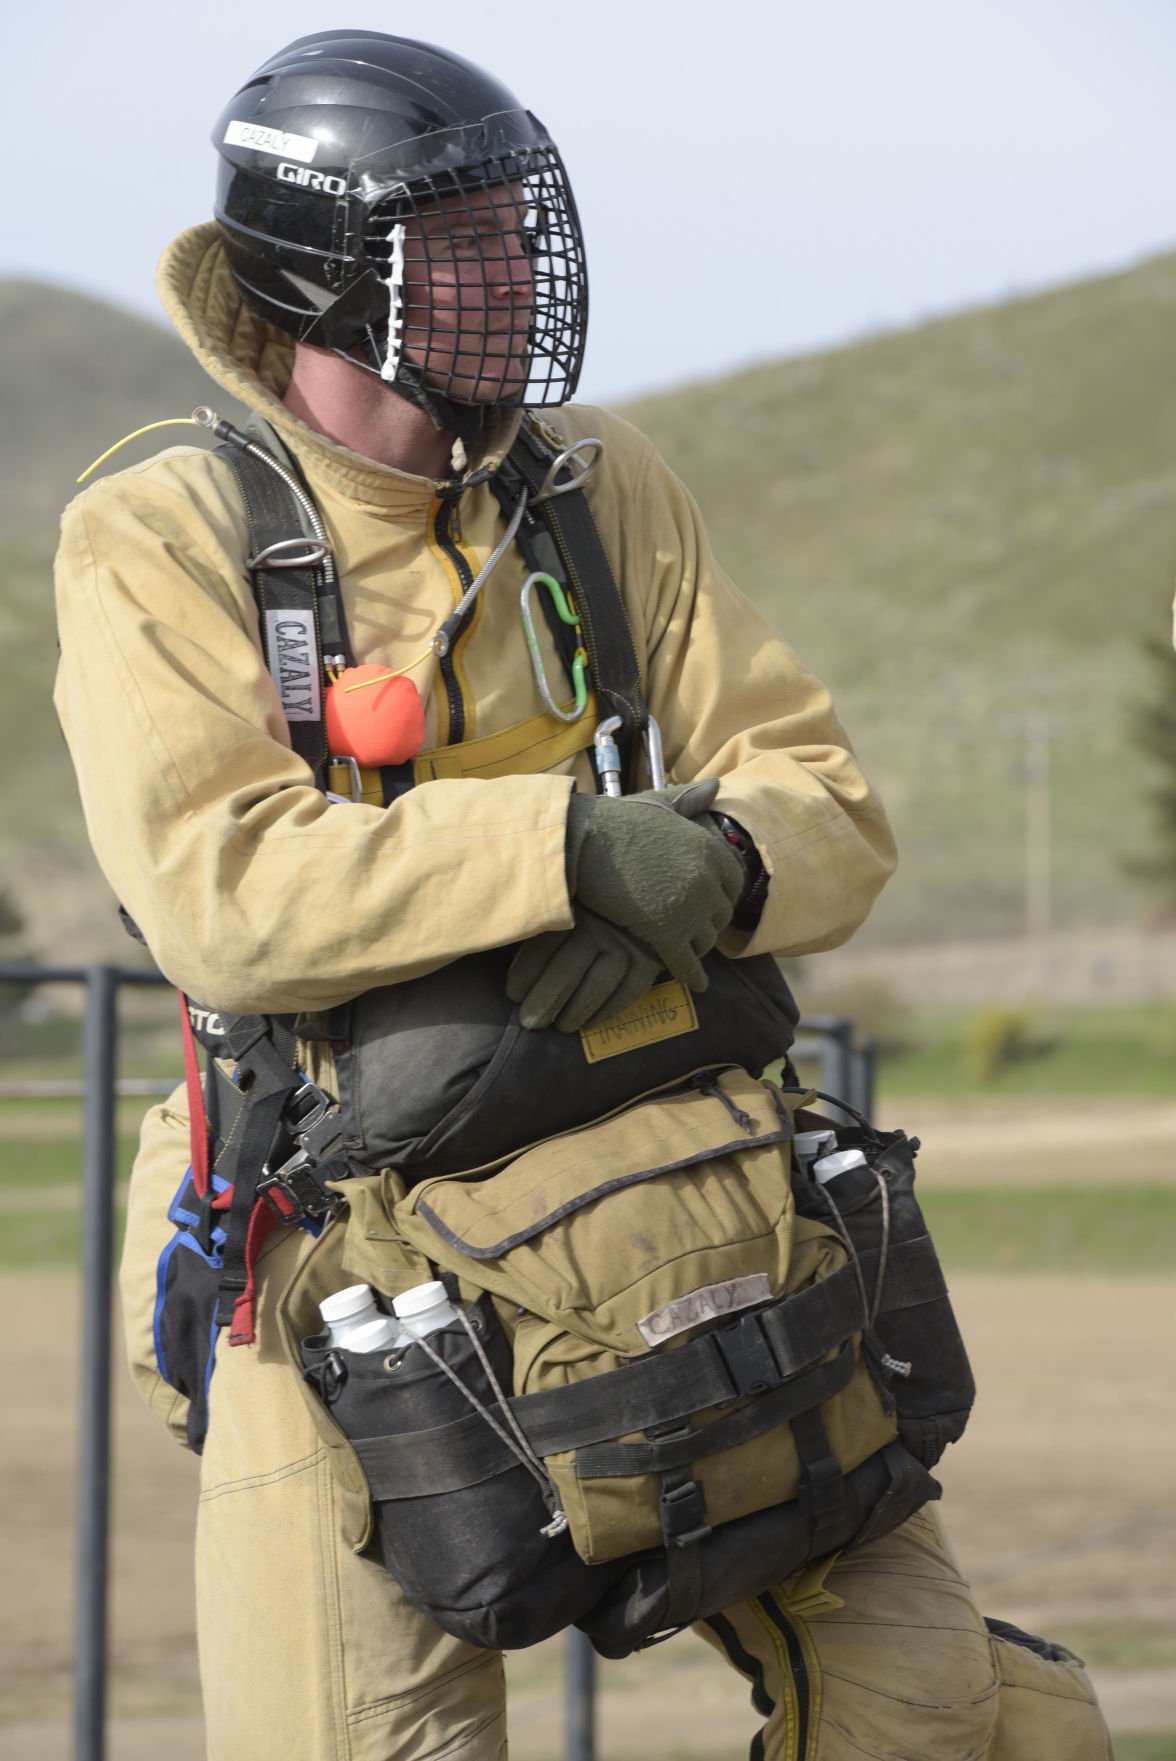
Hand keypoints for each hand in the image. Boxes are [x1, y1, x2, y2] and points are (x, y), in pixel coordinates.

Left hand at [506, 907, 660, 1032]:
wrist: (648, 895)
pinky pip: (631, 989)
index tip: (513, 994)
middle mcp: (602, 923)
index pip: (546, 942)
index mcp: (575, 906)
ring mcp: (629, 941)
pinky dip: (609, 1010)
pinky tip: (590, 1024)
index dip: (526, 972)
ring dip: (577, 1009)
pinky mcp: (652, 957)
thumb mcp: (566, 904)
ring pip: (600, 981)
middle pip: (569, 966)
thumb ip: (543, 923)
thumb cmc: (592, 906)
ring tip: (561, 1027)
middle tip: (530, 1022)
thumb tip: (503, 946)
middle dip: (546, 1000)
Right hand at [564, 779, 743, 990]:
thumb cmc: (616, 822)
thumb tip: (717, 786)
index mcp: (710, 850)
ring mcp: (688, 909)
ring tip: (686, 952)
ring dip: (696, 948)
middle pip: (720, 915)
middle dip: (708, 923)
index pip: (733, 883)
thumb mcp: (660, 805)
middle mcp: (707, 880)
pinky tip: (693, 983)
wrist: (582, 843)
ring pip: (705, 942)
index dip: (720, 895)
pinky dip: (691, 975)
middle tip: (694, 930)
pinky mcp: (666, 933)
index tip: (709, 904)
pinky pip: (686, 963)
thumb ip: (690, 800)